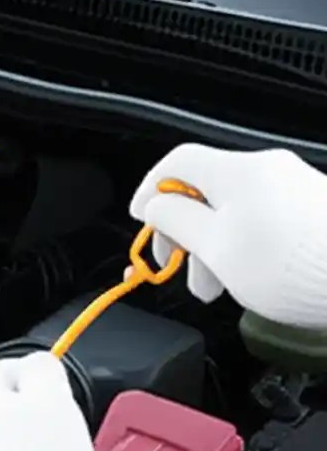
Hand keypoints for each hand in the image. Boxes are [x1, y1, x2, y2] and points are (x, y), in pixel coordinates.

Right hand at [131, 144, 326, 328]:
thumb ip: (177, 222)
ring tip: (218, 287)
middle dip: (186, 232)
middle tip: (179, 270)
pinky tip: (252, 277)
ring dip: (215, 246)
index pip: (177, 163)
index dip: (150, 189)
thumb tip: (156, 205)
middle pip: (207, 191)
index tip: (142, 219)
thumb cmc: (290, 264)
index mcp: (237, 171)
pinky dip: (246, 245)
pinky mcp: (316, 210)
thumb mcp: (215, 247)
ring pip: (237, 209)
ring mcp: (297, 188)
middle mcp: (269, 170)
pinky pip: (266, 219)